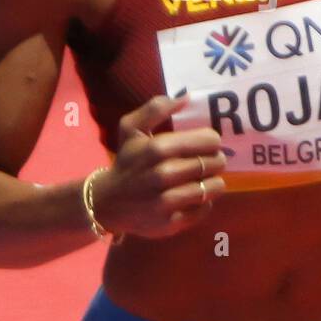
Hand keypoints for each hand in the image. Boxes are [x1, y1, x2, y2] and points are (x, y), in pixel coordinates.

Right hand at [91, 93, 227, 239]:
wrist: (105, 203)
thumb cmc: (125, 161)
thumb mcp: (131, 128)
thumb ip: (156, 108)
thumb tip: (187, 97)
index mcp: (157, 148)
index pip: (209, 141)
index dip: (213, 142)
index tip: (209, 145)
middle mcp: (164, 175)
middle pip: (215, 163)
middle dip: (215, 161)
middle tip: (208, 162)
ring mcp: (167, 202)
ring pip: (213, 187)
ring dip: (213, 182)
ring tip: (203, 179)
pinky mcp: (171, 223)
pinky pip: (204, 209)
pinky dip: (204, 202)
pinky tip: (193, 196)